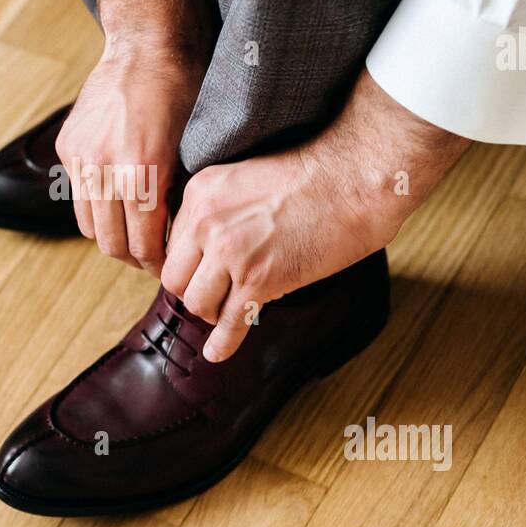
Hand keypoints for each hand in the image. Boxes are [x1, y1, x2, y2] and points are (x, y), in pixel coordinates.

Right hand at [57, 0, 217, 274]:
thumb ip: (178, 196)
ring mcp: (80, 157)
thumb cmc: (185, 91)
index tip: (167, 266)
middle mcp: (104, 169)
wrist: (148, 43)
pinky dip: (95, 202)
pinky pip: (77, 191)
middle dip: (132, 257)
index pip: (143, 244)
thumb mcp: (194, 149)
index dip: (156, 263)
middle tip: (150, 258)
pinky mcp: (68, 146)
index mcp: (141, 173)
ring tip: (132, 233)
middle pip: (109, 243)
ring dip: (109, 234)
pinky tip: (117, 197)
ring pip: (86, 223)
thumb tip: (179, 239)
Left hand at [161, 71, 469, 360]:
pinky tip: (217, 352)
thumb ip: (218, 208)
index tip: (198, 273)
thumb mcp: (244, 176)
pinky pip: (230, 324)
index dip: (187, 263)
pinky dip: (222, 344)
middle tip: (212, 294)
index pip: (172, 244)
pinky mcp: (260, 280)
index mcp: (200, 192)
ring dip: (212, 312)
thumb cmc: (312, 173)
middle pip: (175, 278)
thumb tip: (206, 248)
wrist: (353, 179)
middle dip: (193, 290)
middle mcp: (206, 223)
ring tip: (227, 311)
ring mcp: (231, 253)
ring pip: (197, 304)